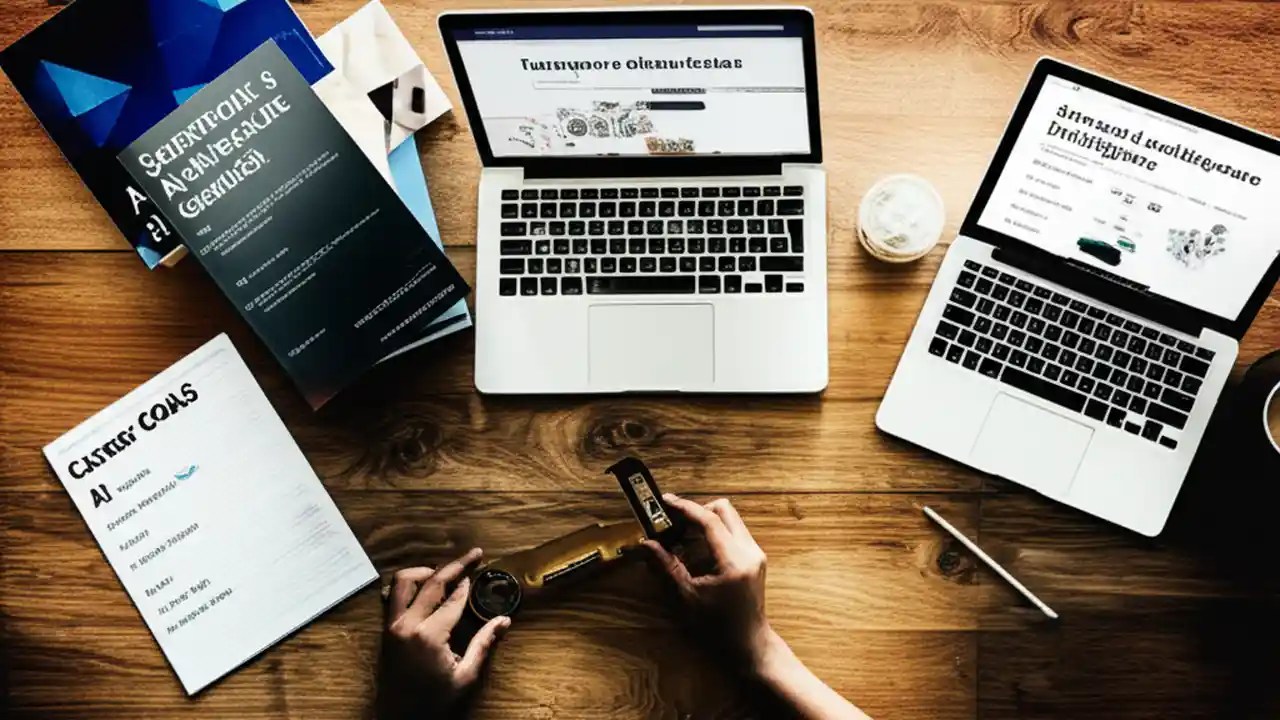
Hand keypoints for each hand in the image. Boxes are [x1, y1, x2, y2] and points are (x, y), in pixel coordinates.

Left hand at [376, 548, 511, 719]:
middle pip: (431, 582)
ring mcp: (392, 627)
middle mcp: (406, 625)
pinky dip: (406, 586)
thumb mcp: (465, 677)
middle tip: (473, 555)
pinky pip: (391, 597)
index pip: (452, 598)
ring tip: (444, 573)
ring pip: (404, 582)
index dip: (468, 584)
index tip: (479, 571)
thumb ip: (484, 644)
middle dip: (455, 565)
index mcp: (429, 636)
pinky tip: (421, 588)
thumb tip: (504, 621)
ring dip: (426, 572)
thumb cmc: (434, 704)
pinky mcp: (385, 632)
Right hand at [642, 494, 778, 672]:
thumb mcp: (687, 597)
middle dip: (697, 511)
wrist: (748, 644)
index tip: (666, 501)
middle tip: (674, 522)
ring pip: (730, 519)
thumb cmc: (717, 627)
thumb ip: (667, 567)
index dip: (685, 508)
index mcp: (734, 561)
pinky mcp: (755, 558)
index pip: (710, 520)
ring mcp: (756, 553)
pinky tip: (697, 549)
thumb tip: (647, 544)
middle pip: (724, 511)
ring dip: (706, 521)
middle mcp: (749, 551)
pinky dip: (714, 532)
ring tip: (683, 537)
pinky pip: (734, 532)